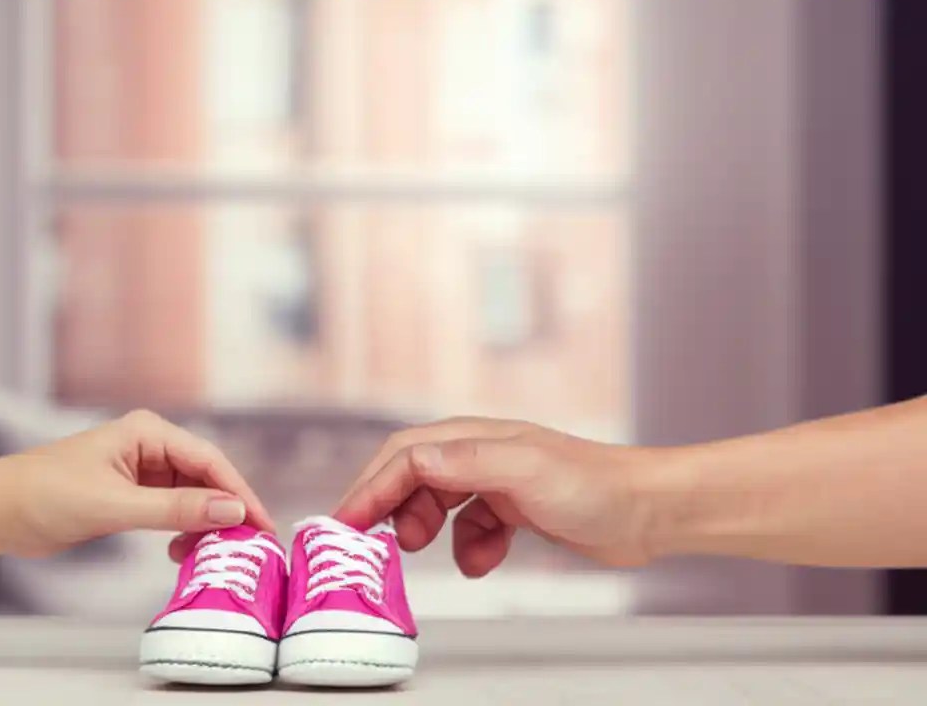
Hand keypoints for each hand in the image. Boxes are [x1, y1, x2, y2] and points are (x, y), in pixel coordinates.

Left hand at [0, 410, 273, 557]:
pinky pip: (171, 511)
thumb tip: (232, 511)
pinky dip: (181, 531)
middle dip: (223, 513)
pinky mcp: (130, 494)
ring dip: (201, 526)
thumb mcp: (115, 505)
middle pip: (205, 479)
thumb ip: (175, 509)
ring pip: (191, 498)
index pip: (209, 461)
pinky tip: (178, 552)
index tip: (262, 526)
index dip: (239, 494)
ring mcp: (141, 470)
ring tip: (205, 555)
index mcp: (147, 431)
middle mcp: (149, 445)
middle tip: (244, 548)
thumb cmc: (45, 495)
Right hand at [332, 418, 673, 576]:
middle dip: (393, 509)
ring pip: (437, 504)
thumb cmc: (595, 485)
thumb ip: (467, 462)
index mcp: (476, 438)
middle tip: (381, 543)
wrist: (649, 512)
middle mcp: (481, 456)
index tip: (348, 522)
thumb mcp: (525, 470)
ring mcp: (496, 483)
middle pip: (412, 477)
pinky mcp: (513, 510)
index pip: (405, 456)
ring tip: (430, 551)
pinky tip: (483, 560)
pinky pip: (469, 530)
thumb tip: (413, 459)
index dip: (372, 487)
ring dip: (428, 530)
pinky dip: (468, 549)